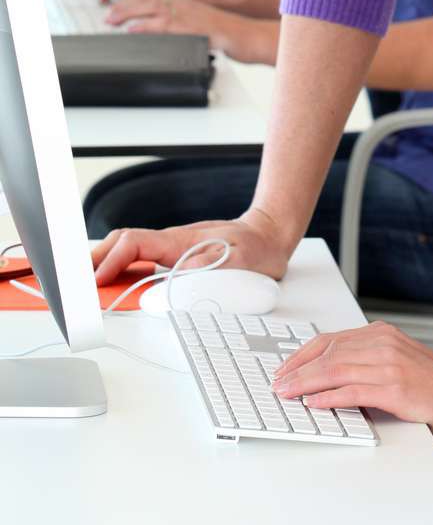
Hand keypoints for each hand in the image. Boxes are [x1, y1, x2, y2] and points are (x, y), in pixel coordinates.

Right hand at [92, 206, 290, 284]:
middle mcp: (168, 243)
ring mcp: (169, 250)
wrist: (269, 236)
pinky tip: (110, 285)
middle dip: (92, 262)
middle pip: (120, 246)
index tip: (97, 280)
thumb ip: (204, 272)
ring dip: (102, 268)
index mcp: (178, 241)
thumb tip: (171, 286)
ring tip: (80, 288)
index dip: (111, 261)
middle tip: (70, 285)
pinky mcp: (173, 259)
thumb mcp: (233, 261)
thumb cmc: (254, 249)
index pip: (133, 243)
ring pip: (126, 254)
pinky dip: (119, 272)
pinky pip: (139, 262)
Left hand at [103, 0, 272, 63]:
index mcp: (184, 1)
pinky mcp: (189, 27)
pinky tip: (133, 30)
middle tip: (108, 15)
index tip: (115, 4)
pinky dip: (145, 26)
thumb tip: (160, 33)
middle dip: (123, 4)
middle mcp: (183, 4)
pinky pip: (162, 24)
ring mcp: (186, 14)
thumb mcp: (200, 24)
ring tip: (112, 20)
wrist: (248, 35)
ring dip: (128, 12)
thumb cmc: (227, 34)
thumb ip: (180, 25)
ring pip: (150, 6)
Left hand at [272, 322, 432, 450]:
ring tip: (287, 395)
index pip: (331, 339)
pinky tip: (314, 403)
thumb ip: (368, 361)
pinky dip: (329, 397)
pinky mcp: (394, 388)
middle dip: (297, 369)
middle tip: (278, 384)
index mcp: (383, 334)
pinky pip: (352, 391)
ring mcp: (390, 364)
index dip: (302, 355)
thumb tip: (328, 374)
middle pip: (328, 352)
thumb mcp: (398, 362)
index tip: (285, 369)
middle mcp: (385, 343)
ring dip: (305, 384)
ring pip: (335, 369)